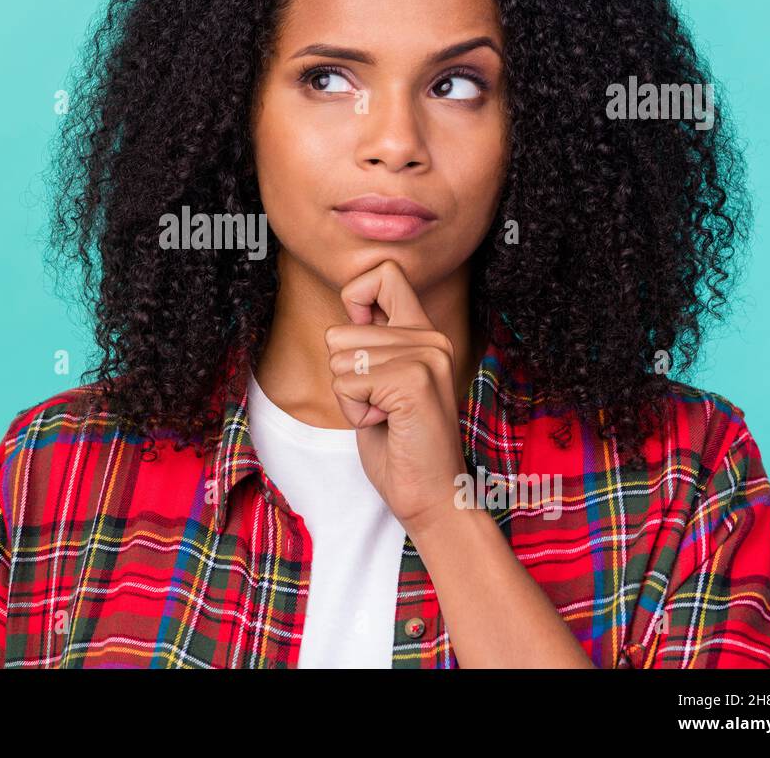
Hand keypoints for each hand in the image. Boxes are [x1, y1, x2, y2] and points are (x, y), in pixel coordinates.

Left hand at [325, 259, 467, 533]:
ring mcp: (426, 357)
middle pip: (341, 330)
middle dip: (344, 376)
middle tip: (381, 404)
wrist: (430, 495)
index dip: (355, 299)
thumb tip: (347, 312)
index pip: (384, 274)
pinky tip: (386, 424)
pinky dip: (354, 411)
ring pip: (339, 358)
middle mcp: (430, 338)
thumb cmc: (399, 444)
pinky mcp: (414, 382)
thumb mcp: (381, 382)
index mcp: (424, 333)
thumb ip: (372, 345)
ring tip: (386, 415)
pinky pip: (345, 383)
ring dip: (349, 397)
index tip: (363, 344)